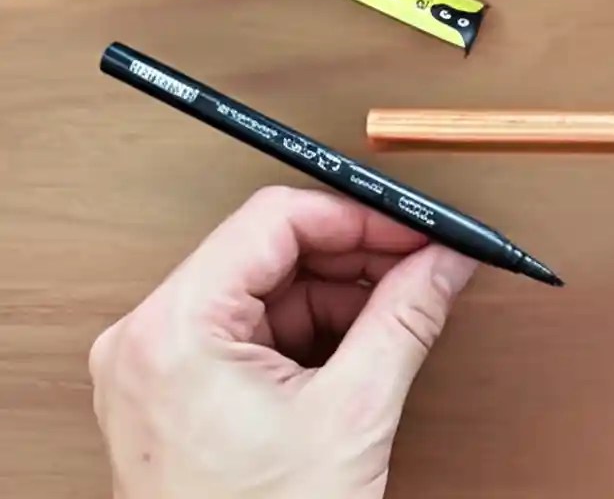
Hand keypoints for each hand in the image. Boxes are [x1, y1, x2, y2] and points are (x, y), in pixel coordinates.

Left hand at [89, 186, 477, 498]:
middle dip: (354, 260)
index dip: (356, 216)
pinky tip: (361, 350)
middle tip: (422, 267)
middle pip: (268, 253)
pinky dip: (312, 334)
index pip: (273, 221)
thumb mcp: (353, 415)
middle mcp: (151, 339)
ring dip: (338, 299)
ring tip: (399, 317)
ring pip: (265, 292)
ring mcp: (159, 367)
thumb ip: (405, 319)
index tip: (414, 228)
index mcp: (174, 330)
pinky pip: (253, 332)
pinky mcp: (178, 392)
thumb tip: (443, 263)